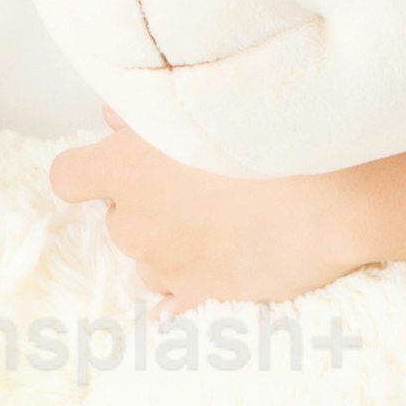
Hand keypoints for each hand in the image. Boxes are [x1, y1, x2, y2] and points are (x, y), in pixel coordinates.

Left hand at [56, 122, 383, 310]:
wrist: (338, 195)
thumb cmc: (274, 136)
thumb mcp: (203, 105)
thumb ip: (144, 114)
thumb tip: (115, 120)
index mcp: (125, 168)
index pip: (68, 178)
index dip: (91, 171)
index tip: (119, 164)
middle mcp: (135, 222)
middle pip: (118, 218)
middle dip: (145, 204)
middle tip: (195, 184)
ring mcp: (167, 266)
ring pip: (148, 258)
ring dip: (169, 243)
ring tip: (219, 221)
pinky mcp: (204, 295)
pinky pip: (173, 300)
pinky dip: (185, 284)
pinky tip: (210, 268)